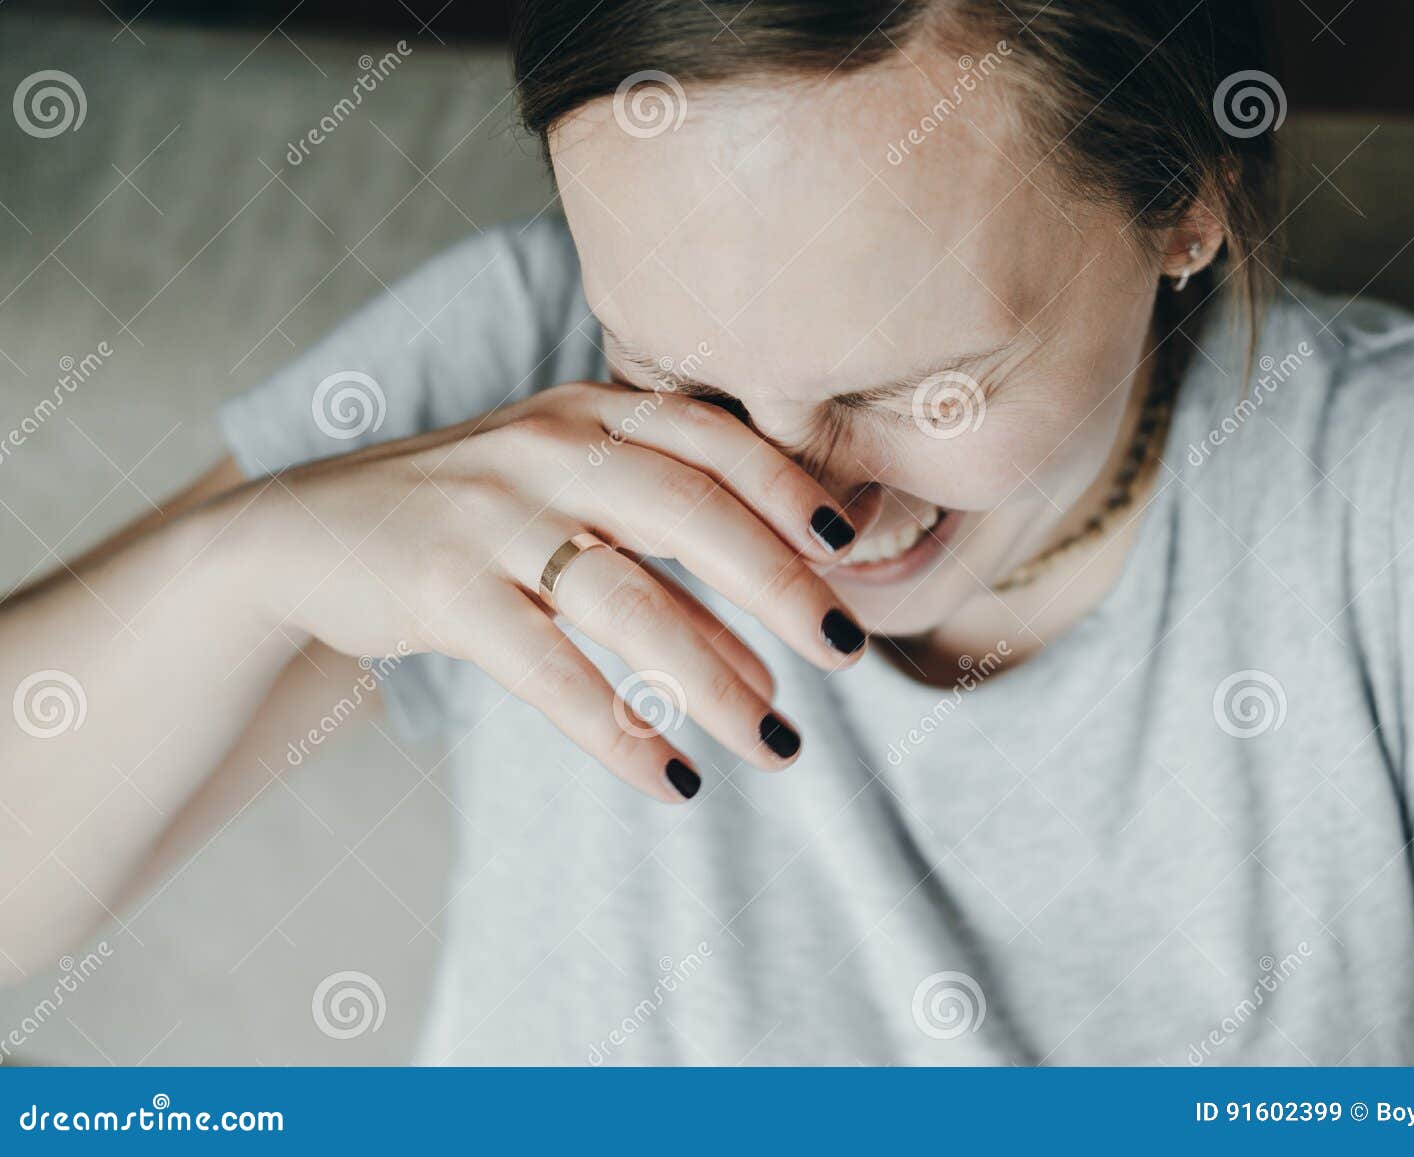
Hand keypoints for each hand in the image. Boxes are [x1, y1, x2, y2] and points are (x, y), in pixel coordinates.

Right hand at [226, 382, 865, 801]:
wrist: (310, 533)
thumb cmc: (473, 522)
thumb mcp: (571, 515)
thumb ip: (666, 572)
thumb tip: (767, 667)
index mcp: (591, 414)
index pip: (713, 441)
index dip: (788, 489)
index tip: (851, 550)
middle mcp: (548, 448)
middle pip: (688, 511)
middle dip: (777, 584)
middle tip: (847, 652)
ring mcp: (491, 514)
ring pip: (626, 599)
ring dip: (712, 680)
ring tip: (777, 747)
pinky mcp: (442, 588)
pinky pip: (547, 668)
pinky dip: (616, 731)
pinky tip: (670, 781)